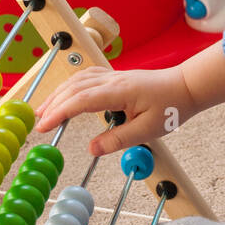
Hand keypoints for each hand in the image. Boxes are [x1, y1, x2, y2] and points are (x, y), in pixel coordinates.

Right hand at [32, 65, 195, 155]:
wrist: (186, 85)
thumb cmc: (171, 106)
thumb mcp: (147, 130)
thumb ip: (118, 139)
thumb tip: (91, 149)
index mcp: (118, 91)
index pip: (80, 100)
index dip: (59, 112)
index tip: (44, 126)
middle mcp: (112, 79)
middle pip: (73, 88)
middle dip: (52, 104)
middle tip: (37, 122)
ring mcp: (113, 75)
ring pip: (77, 80)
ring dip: (59, 94)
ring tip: (45, 111)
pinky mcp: (115, 77)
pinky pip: (86, 77)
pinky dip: (70, 86)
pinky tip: (66, 95)